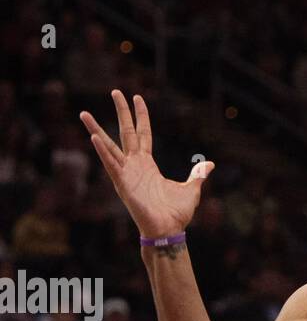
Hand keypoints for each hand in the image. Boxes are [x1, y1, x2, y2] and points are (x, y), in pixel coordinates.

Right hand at [79, 90, 213, 239]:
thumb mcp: (192, 188)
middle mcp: (135, 165)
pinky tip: (93, 137)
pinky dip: (102, 151)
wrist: (169, 230)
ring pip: (109, 146)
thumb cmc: (176, 213)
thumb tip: (209, 164)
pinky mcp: (122, 184)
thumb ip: (198, 174)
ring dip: (96, 130)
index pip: (143, 133)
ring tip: (84, 113)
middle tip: (115, 91)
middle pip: (125, 132)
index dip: (140, 116)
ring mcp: (126, 173)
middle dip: (121, 112)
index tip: (137, 97)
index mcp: (148, 164)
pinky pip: (111, 164)